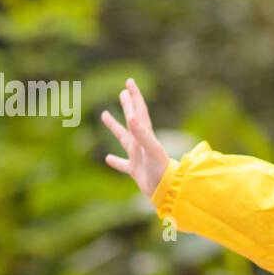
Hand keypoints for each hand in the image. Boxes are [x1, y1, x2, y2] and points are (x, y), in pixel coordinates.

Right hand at [102, 78, 169, 198]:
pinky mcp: (136, 171)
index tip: (130, 82)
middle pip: (133, 121)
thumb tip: (132, 115)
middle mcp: (142, 144)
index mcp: (146, 136)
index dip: (135, 96)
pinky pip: (123, 165)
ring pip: (124, 139)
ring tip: (104, 115)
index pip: (140, 112)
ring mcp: (139, 157)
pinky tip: (108, 159)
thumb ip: (142, 134)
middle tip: (122, 92)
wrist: (169, 192)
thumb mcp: (152, 150)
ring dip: (115, 127)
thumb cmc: (162, 171)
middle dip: (128, 106)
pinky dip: (116, 161)